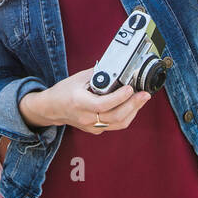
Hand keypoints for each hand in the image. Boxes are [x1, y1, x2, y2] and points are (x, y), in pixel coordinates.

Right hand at [21, 67, 152, 134]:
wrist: (52, 108)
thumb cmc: (63, 92)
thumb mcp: (78, 78)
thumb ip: (98, 74)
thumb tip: (116, 68)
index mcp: (80, 103)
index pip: (103, 105)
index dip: (119, 98)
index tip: (130, 88)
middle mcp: (86, 118)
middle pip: (115, 117)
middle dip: (133, 105)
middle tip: (144, 94)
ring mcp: (91, 126)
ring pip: (118, 124)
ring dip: (133, 111)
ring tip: (142, 99)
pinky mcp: (96, 130)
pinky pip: (115, 125)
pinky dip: (127, 116)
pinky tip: (132, 106)